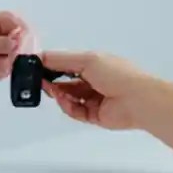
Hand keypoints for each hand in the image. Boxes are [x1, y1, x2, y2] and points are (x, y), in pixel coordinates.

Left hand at [0, 11, 28, 81]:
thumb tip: (14, 44)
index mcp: (8, 20)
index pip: (26, 33)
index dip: (18, 47)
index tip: (6, 55)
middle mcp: (12, 34)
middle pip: (21, 53)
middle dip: (0, 61)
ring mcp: (11, 51)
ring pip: (13, 66)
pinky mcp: (7, 64)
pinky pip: (5, 74)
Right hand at [39, 50, 167, 130]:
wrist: (137, 100)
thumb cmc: (117, 75)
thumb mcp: (87, 60)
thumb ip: (61, 60)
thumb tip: (41, 57)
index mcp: (94, 64)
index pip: (67, 64)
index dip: (51, 65)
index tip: (35, 67)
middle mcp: (93, 81)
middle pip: (65, 82)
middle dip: (52, 82)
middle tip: (40, 82)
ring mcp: (93, 99)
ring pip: (68, 98)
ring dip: (59, 95)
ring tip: (54, 92)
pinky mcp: (94, 115)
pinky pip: (75, 111)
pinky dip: (68, 107)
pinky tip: (65, 102)